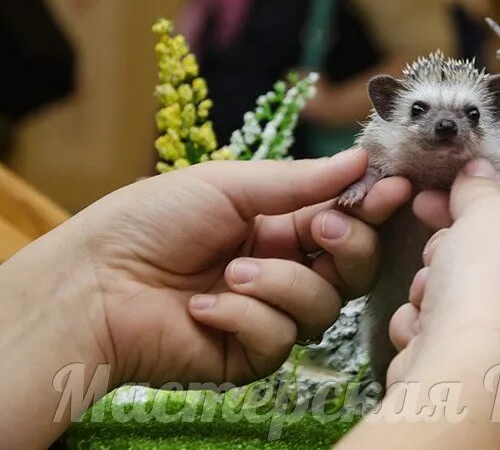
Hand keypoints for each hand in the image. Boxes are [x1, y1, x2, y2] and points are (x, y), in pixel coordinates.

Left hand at [78, 150, 409, 385]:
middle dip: (348, 246)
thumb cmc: (152, 221)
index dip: (371, 206)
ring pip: (322, 306)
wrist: (93, 283)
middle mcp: (282, 267)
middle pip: (353, 268)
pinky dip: (244, 318)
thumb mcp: (231, 185)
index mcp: (279, 223)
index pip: (345, 218)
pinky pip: (279, 340)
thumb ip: (301, 180)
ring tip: (231, 272)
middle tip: (320, 230)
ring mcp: (267, 312)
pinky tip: (204, 307)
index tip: (393, 190)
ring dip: (280, 283)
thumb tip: (361, 159)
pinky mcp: (248, 354)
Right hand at [339, 159, 499, 449]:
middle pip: (498, 267)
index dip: (485, 214)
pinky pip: (454, 340)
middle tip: (438, 249)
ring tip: (433, 294)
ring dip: (436, 290)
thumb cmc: (496, 285)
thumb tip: (477, 170)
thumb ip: (481, 188)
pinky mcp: (490, 385)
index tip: (447, 199)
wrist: (464, 371)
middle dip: (454, 254)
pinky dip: (432, 330)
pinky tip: (427, 330)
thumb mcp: (490, 213)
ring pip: (468, 302)